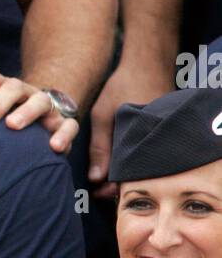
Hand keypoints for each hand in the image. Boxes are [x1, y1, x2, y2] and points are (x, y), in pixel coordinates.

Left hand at [0, 70, 78, 153]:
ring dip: (26, 112)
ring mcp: (46, 106)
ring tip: (12, 126)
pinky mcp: (64, 123)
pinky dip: (63, 134)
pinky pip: (69, 125)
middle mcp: (25, 93)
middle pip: (13, 87)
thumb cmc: (4, 127)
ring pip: (40, 100)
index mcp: (4, 88)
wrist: (40, 127)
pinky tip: (53, 147)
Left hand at [87, 61, 173, 198]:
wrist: (148, 63)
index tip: (97, 193)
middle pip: (137, 174)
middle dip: (118, 183)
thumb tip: (95, 179)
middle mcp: (155, 142)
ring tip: (105, 180)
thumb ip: (100, 147)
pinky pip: (146, 153)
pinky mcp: (161, 134)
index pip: (128, 176)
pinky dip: (133, 159)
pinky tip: (119, 161)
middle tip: (99, 191)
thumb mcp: (104, 116)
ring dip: (125, 173)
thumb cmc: (123, 86)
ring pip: (141, 165)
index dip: (111, 187)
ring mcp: (160, 138)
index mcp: (141, 141)